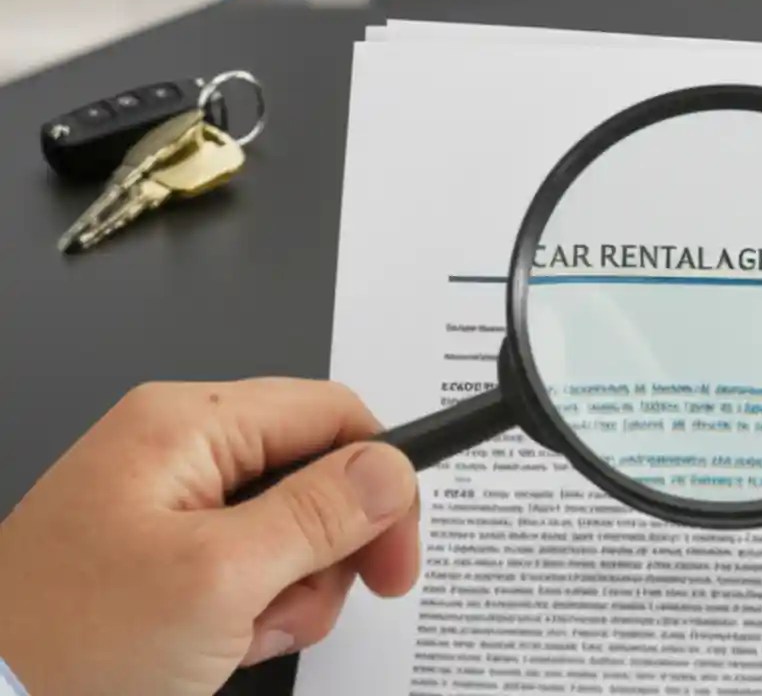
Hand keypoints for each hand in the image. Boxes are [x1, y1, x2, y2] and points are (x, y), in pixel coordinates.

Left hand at [0, 378, 420, 695]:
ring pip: (293, 528)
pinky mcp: (169, 551)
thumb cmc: (69, 643)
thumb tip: (392, 468)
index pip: (331, 413)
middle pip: (317, 473)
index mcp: (188, 425)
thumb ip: (318, 515)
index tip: (397, 552)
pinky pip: (253, 564)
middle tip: (313, 604)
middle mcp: (182, 450)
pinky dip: (258, 608)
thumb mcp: (219, 578)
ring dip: (294, 590)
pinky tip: (225, 641)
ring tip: (247, 631)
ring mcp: (173, 503)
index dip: (381, 480)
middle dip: (329, 549)